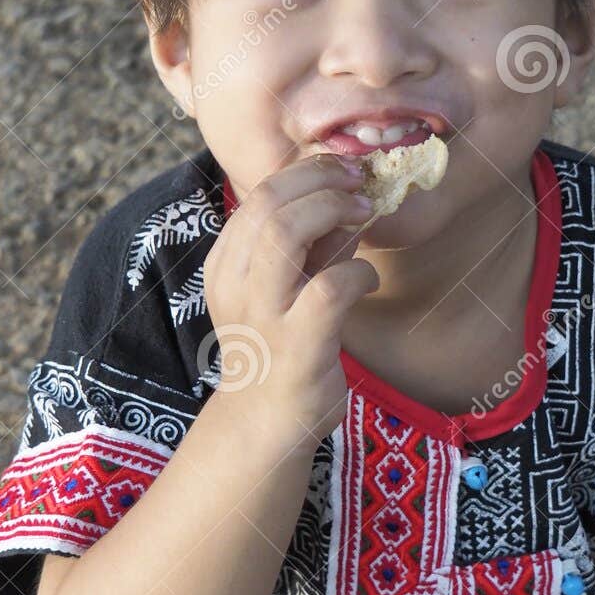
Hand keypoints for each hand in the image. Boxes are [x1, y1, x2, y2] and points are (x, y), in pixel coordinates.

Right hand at [202, 152, 379, 439]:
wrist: (266, 422)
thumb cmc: (281, 344)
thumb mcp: (285, 284)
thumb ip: (309, 242)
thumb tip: (348, 193)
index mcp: (226, 262)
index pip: (259, 193)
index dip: (307, 171)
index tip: (344, 172)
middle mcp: (234, 284)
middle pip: (268, 201)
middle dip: (322, 181)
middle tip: (360, 187)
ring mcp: (262, 315)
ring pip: (286, 234)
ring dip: (333, 212)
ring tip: (363, 216)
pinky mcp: (296, 347)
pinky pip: (330, 289)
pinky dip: (358, 273)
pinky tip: (368, 281)